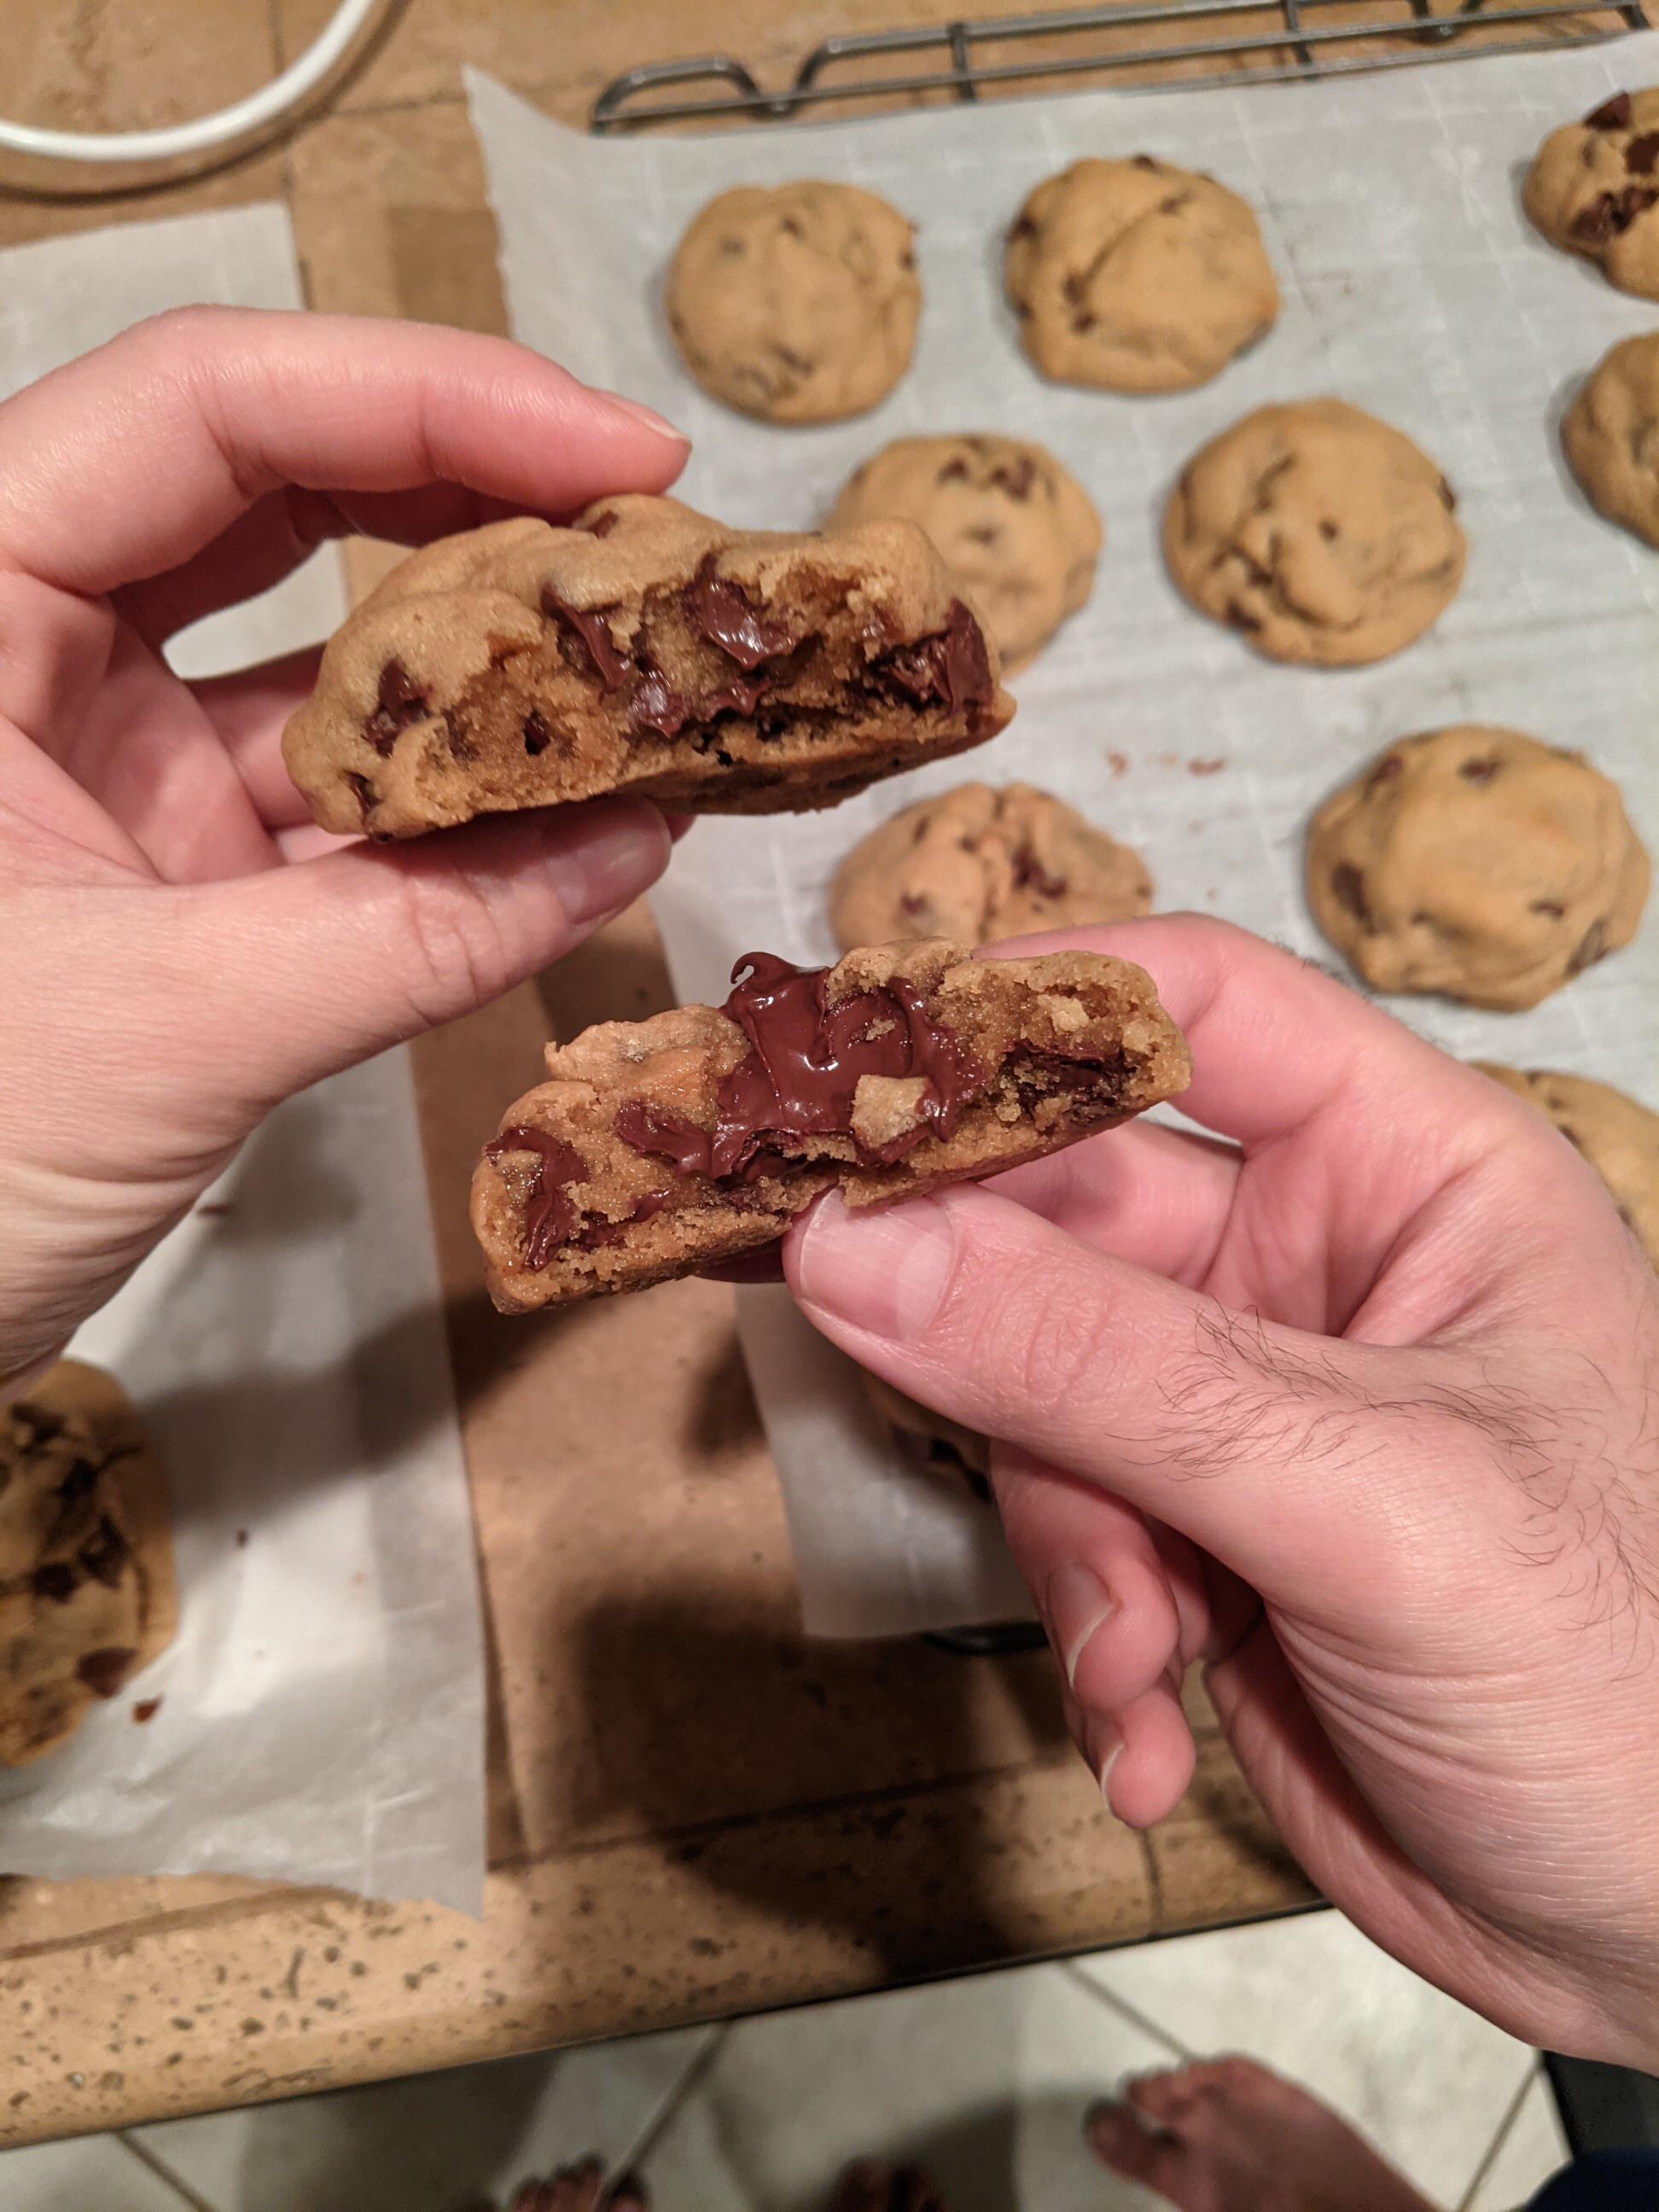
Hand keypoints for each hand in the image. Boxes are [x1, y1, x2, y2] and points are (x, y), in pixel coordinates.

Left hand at [0, 307, 687, 1390]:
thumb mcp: (163, 1033)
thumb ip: (412, 934)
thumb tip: (636, 843)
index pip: (203, 409)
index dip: (425, 396)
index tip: (619, 455)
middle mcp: (22, 648)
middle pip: (270, 489)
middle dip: (472, 498)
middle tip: (658, 541)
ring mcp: (91, 763)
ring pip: (312, 655)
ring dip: (479, 667)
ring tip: (647, 673)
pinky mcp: (155, 874)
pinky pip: (328, 808)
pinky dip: (451, 818)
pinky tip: (581, 825)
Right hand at [785, 916, 1658, 2068]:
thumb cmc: (1632, 1677)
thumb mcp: (1363, 1491)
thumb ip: (1102, 1366)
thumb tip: (857, 1246)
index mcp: (1412, 1172)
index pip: (1195, 1005)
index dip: (1027, 1004)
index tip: (858, 1057)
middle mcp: (1319, 1266)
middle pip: (1070, 1211)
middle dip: (987, 1321)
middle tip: (865, 1345)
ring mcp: (1251, 1410)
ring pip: (1042, 1395)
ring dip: (1065, 1536)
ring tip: (1137, 1649)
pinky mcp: (1206, 1544)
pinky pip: (1070, 1536)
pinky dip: (1088, 1636)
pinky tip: (1147, 1732)